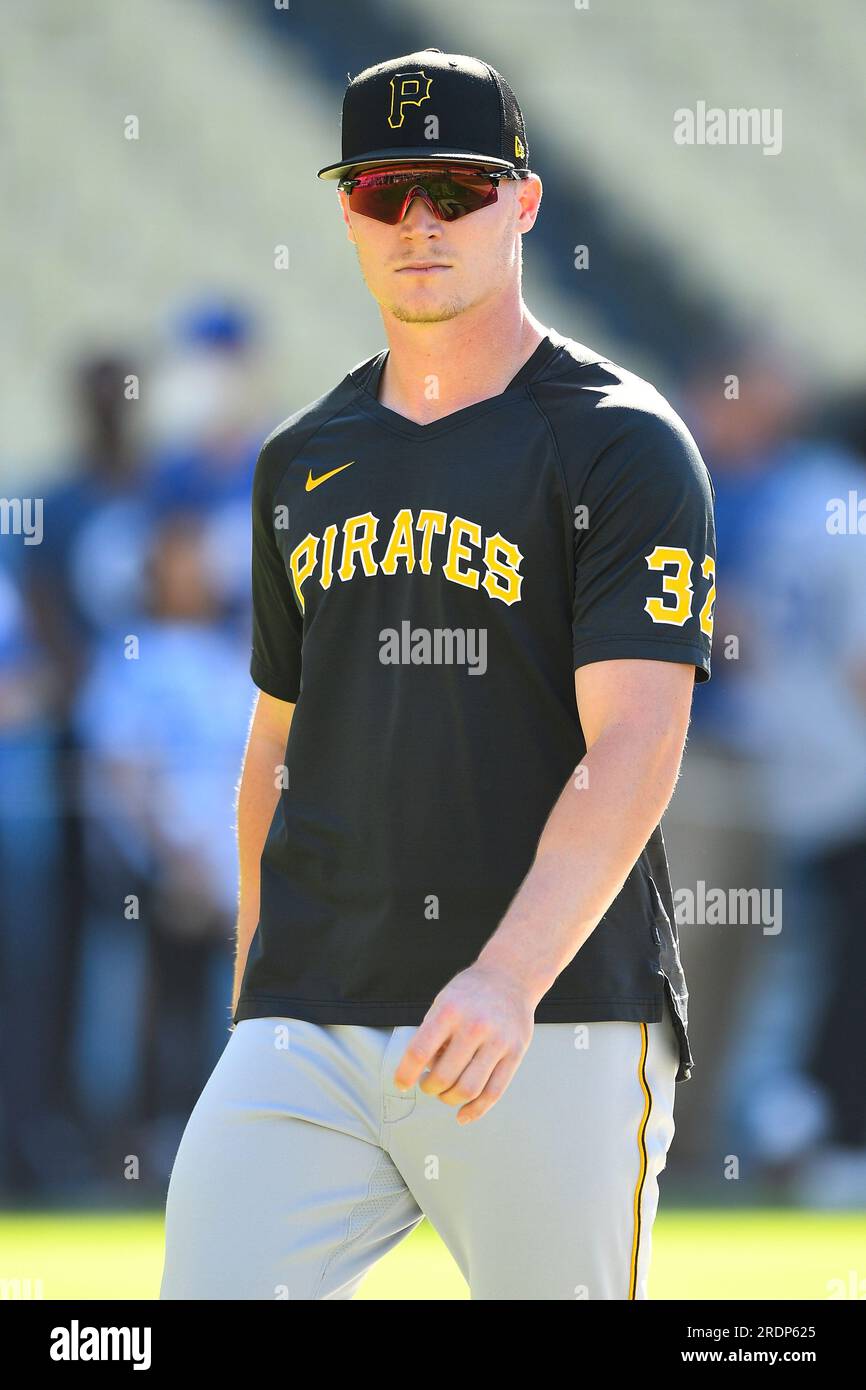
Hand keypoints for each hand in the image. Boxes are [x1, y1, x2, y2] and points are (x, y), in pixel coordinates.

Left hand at [392, 962, 534, 1124]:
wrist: (511, 975)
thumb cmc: (470, 992)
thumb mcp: (443, 1002)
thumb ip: (431, 1036)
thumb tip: (420, 1072)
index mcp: (449, 1010)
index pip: (419, 1051)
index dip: (405, 1074)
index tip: (401, 1084)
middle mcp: (474, 1026)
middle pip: (443, 1076)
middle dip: (429, 1088)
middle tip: (427, 1084)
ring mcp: (498, 1041)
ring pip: (468, 1089)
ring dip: (448, 1099)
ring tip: (444, 1093)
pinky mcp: (515, 1053)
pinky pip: (494, 1093)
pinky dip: (475, 1110)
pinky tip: (462, 1114)